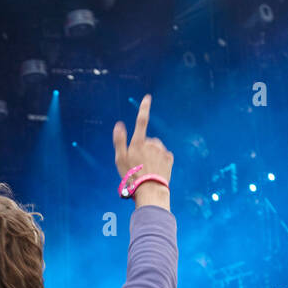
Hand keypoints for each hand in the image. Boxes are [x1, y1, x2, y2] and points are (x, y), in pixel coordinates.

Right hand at [113, 94, 172, 208]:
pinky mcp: (169, 158)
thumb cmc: (132, 177)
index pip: (141, 121)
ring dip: (152, 155)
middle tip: (138, 164)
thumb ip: (119, 141)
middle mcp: (151, 143)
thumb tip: (118, 124)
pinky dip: (160, 160)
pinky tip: (155, 170)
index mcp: (138, 142)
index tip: (148, 98)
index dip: (144, 108)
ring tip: (146, 169)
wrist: (150, 190)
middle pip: (147, 140)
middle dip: (144, 148)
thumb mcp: (120, 160)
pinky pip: (164, 155)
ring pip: (156, 148)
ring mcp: (161, 150)